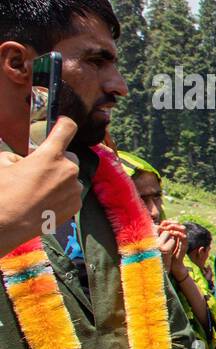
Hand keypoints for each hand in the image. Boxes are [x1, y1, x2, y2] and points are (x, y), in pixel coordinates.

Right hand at [0, 116, 80, 253]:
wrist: (7, 225)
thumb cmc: (3, 193)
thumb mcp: (2, 165)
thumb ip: (16, 157)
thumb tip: (24, 161)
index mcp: (50, 155)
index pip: (66, 129)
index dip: (64, 124)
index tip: (63, 124)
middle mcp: (67, 170)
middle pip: (69, 156)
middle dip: (56, 160)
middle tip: (38, 170)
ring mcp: (74, 188)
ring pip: (70, 177)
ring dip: (59, 179)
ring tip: (38, 190)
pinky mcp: (76, 205)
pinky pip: (71, 193)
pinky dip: (62, 194)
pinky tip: (45, 202)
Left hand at [156, 219, 186, 276]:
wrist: (172, 265)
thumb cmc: (164, 255)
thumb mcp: (160, 243)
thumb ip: (158, 236)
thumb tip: (151, 229)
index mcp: (175, 234)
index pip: (173, 223)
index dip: (167, 222)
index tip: (160, 224)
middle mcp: (180, 236)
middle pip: (178, 224)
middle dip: (171, 223)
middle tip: (164, 224)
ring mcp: (184, 240)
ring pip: (183, 228)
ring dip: (176, 227)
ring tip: (168, 228)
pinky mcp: (185, 245)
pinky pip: (184, 237)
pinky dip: (178, 234)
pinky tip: (172, 233)